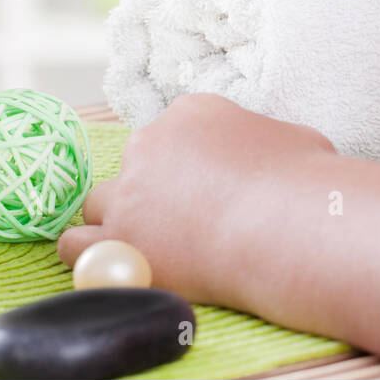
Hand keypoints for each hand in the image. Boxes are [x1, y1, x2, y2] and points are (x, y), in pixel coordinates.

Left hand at [58, 93, 335, 304]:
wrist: (288, 224)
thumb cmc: (305, 182)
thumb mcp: (296, 140)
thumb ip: (267, 143)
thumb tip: (275, 154)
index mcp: (192, 112)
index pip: (173, 135)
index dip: (189, 166)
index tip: (208, 190)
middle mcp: (150, 143)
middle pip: (135, 166)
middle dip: (153, 192)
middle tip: (183, 223)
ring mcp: (130, 191)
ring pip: (100, 202)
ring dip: (118, 222)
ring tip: (145, 247)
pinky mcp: (118, 238)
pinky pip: (75, 244)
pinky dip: (88, 256)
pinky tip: (111, 267)